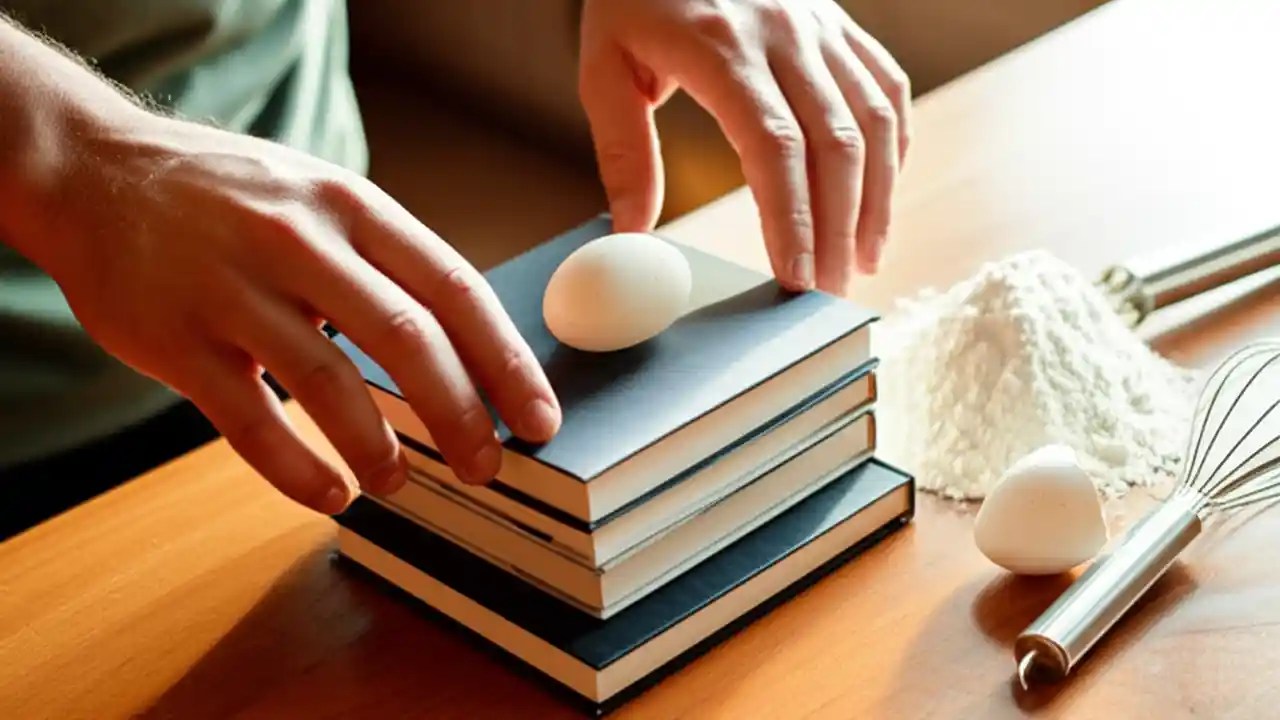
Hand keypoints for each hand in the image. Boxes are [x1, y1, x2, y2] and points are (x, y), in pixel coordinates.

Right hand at [34, 112, 561, 513]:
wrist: (95, 171)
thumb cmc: (233, 197)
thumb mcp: (323, 197)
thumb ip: (389, 262)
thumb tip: (475, 349)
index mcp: (353, 207)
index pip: (454, 287)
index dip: (506, 361)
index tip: (541, 418)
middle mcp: (299, 240)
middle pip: (407, 338)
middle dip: (461, 415)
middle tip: (489, 468)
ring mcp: (233, 288)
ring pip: (328, 385)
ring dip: (380, 449)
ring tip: (401, 483)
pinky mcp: (174, 339)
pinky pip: (249, 421)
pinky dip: (298, 471)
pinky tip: (333, 494)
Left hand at [579, 0, 910, 294]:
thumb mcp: (606, 66)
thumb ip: (624, 152)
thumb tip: (632, 239)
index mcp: (720, 45)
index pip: (774, 146)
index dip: (793, 219)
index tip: (796, 279)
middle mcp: (785, 31)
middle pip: (836, 144)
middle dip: (839, 229)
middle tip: (830, 293)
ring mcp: (822, 23)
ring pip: (874, 120)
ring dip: (877, 200)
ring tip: (863, 261)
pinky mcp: (841, 22)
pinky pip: (887, 88)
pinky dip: (893, 148)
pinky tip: (879, 196)